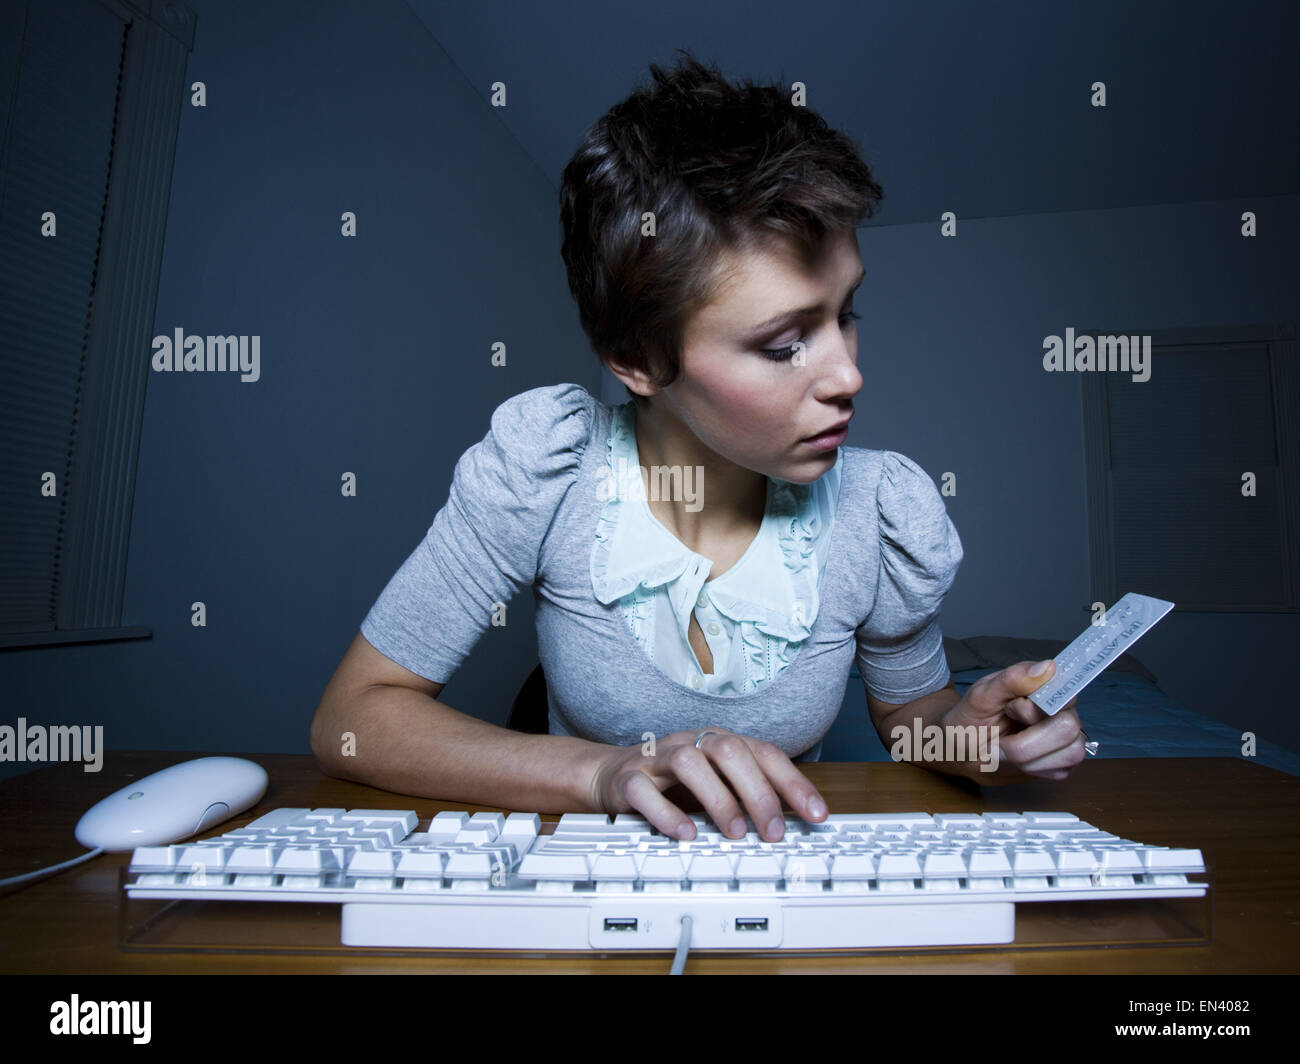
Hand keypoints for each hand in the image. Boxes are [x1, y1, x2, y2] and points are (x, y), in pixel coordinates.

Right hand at [589, 727, 827, 841]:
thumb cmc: (671, 781)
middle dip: (758, 792)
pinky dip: (667, 814)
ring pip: (689, 763)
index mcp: (717, 741)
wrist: (611, 774)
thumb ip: (748, 796)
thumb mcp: (715, 782)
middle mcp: (690, 743)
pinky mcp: (628, 779)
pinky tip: (686, 834)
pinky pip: (645, 791)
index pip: (763, 753)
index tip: (816, 813)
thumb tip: (790, 822)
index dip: (793, 782)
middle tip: (774, 832)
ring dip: (717, 799)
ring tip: (734, 833)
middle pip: (729, 750)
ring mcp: (657, 758)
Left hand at [944, 660, 1085, 779]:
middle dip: (1026, 740)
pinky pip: (1062, 770)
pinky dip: (1032, 769)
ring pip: (1070, 753)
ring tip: (1004, 749)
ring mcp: (1066, 736)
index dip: (1036, 708)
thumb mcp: (981, 697)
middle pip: (1068, 727)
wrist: (962, 749)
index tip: (1011, 710)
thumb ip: (1012, 679)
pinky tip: (1016, 760)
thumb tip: (1047, 666)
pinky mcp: (1063, 760)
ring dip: (1027, 757)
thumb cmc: (971, 719)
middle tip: (999, 739)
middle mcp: (1061, 708)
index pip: (1064, 693)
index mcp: (1043, 685)